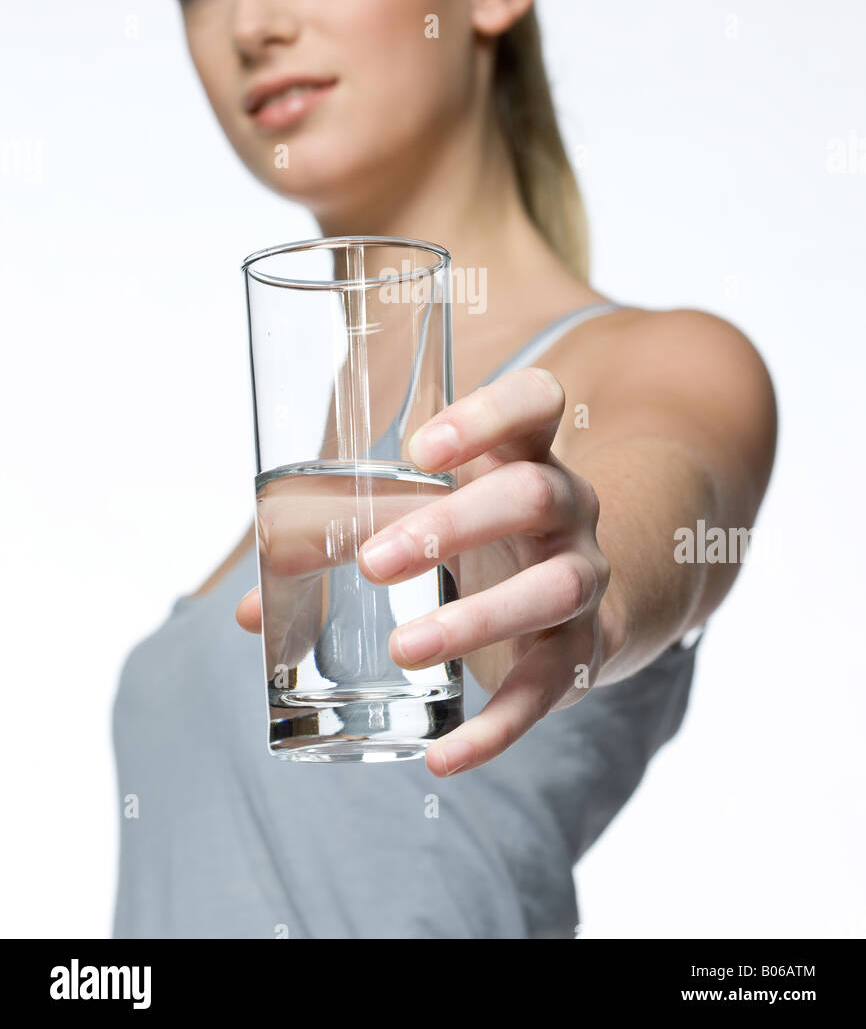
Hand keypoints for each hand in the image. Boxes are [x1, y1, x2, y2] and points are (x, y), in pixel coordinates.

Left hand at [237, 366, 625, 778]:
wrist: (579, 596)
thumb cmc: (482, 535)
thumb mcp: (431, 513)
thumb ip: (345, 543)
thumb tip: (250, 610)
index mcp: (524, 451)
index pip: (535, 401)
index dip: (487, 414)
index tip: (420, 446)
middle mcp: (568, 505)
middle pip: (533, 494)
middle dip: (454, 525)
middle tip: (374, 564)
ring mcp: (583, 575)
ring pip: (551, 589)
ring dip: (475, 620)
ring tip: (404, 648)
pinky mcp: (584, 648)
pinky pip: (550, 688)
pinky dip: (497, 728)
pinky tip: (443, 755)